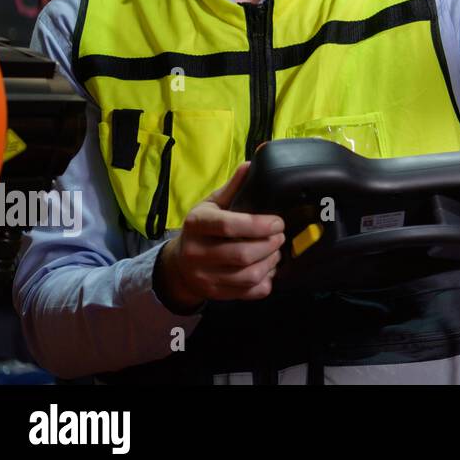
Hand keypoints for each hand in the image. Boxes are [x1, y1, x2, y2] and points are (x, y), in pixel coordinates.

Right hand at [156, 161, 284, 309]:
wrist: (179, 264)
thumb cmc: (202, 229)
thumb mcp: (212, 205)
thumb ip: (233, 187)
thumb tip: (252, 164)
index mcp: (196, 225)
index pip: (228, 226)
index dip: (258, 225)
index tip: (277, 222)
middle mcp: (196, 253)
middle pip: (241, 254)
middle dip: (270, 245)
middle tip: (281, 236)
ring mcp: (205, 277)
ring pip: (248, 276)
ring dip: (270, 262)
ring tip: (276, 251)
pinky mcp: (216, 295)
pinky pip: (249, 293)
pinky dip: (266, 282)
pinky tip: (268, 269)